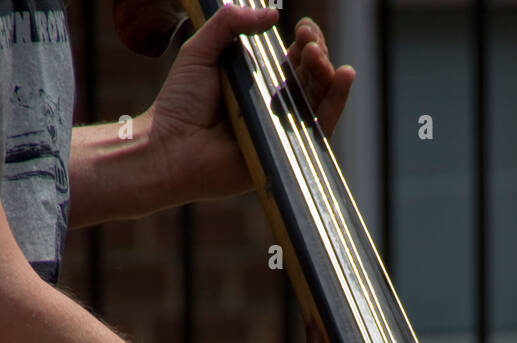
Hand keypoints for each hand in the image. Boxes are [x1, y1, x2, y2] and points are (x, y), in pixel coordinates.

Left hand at [142, 10, 354, 205]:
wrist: (171, 147)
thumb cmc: (180, 102)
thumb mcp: (202, 49)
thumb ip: (231, 24)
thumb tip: (273, 14)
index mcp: (256, 82)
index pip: (292, 59)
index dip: (303, 42)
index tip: (301, 28)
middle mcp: (272, 106)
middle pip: (310, 77)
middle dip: (316, 53)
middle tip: (308, 40)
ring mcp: (281, 130)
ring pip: (318, 99)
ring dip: (326, 73)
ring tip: (317, 55)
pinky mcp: (286, 154)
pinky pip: (319, 130)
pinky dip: (335, 104)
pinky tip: (344, 77)